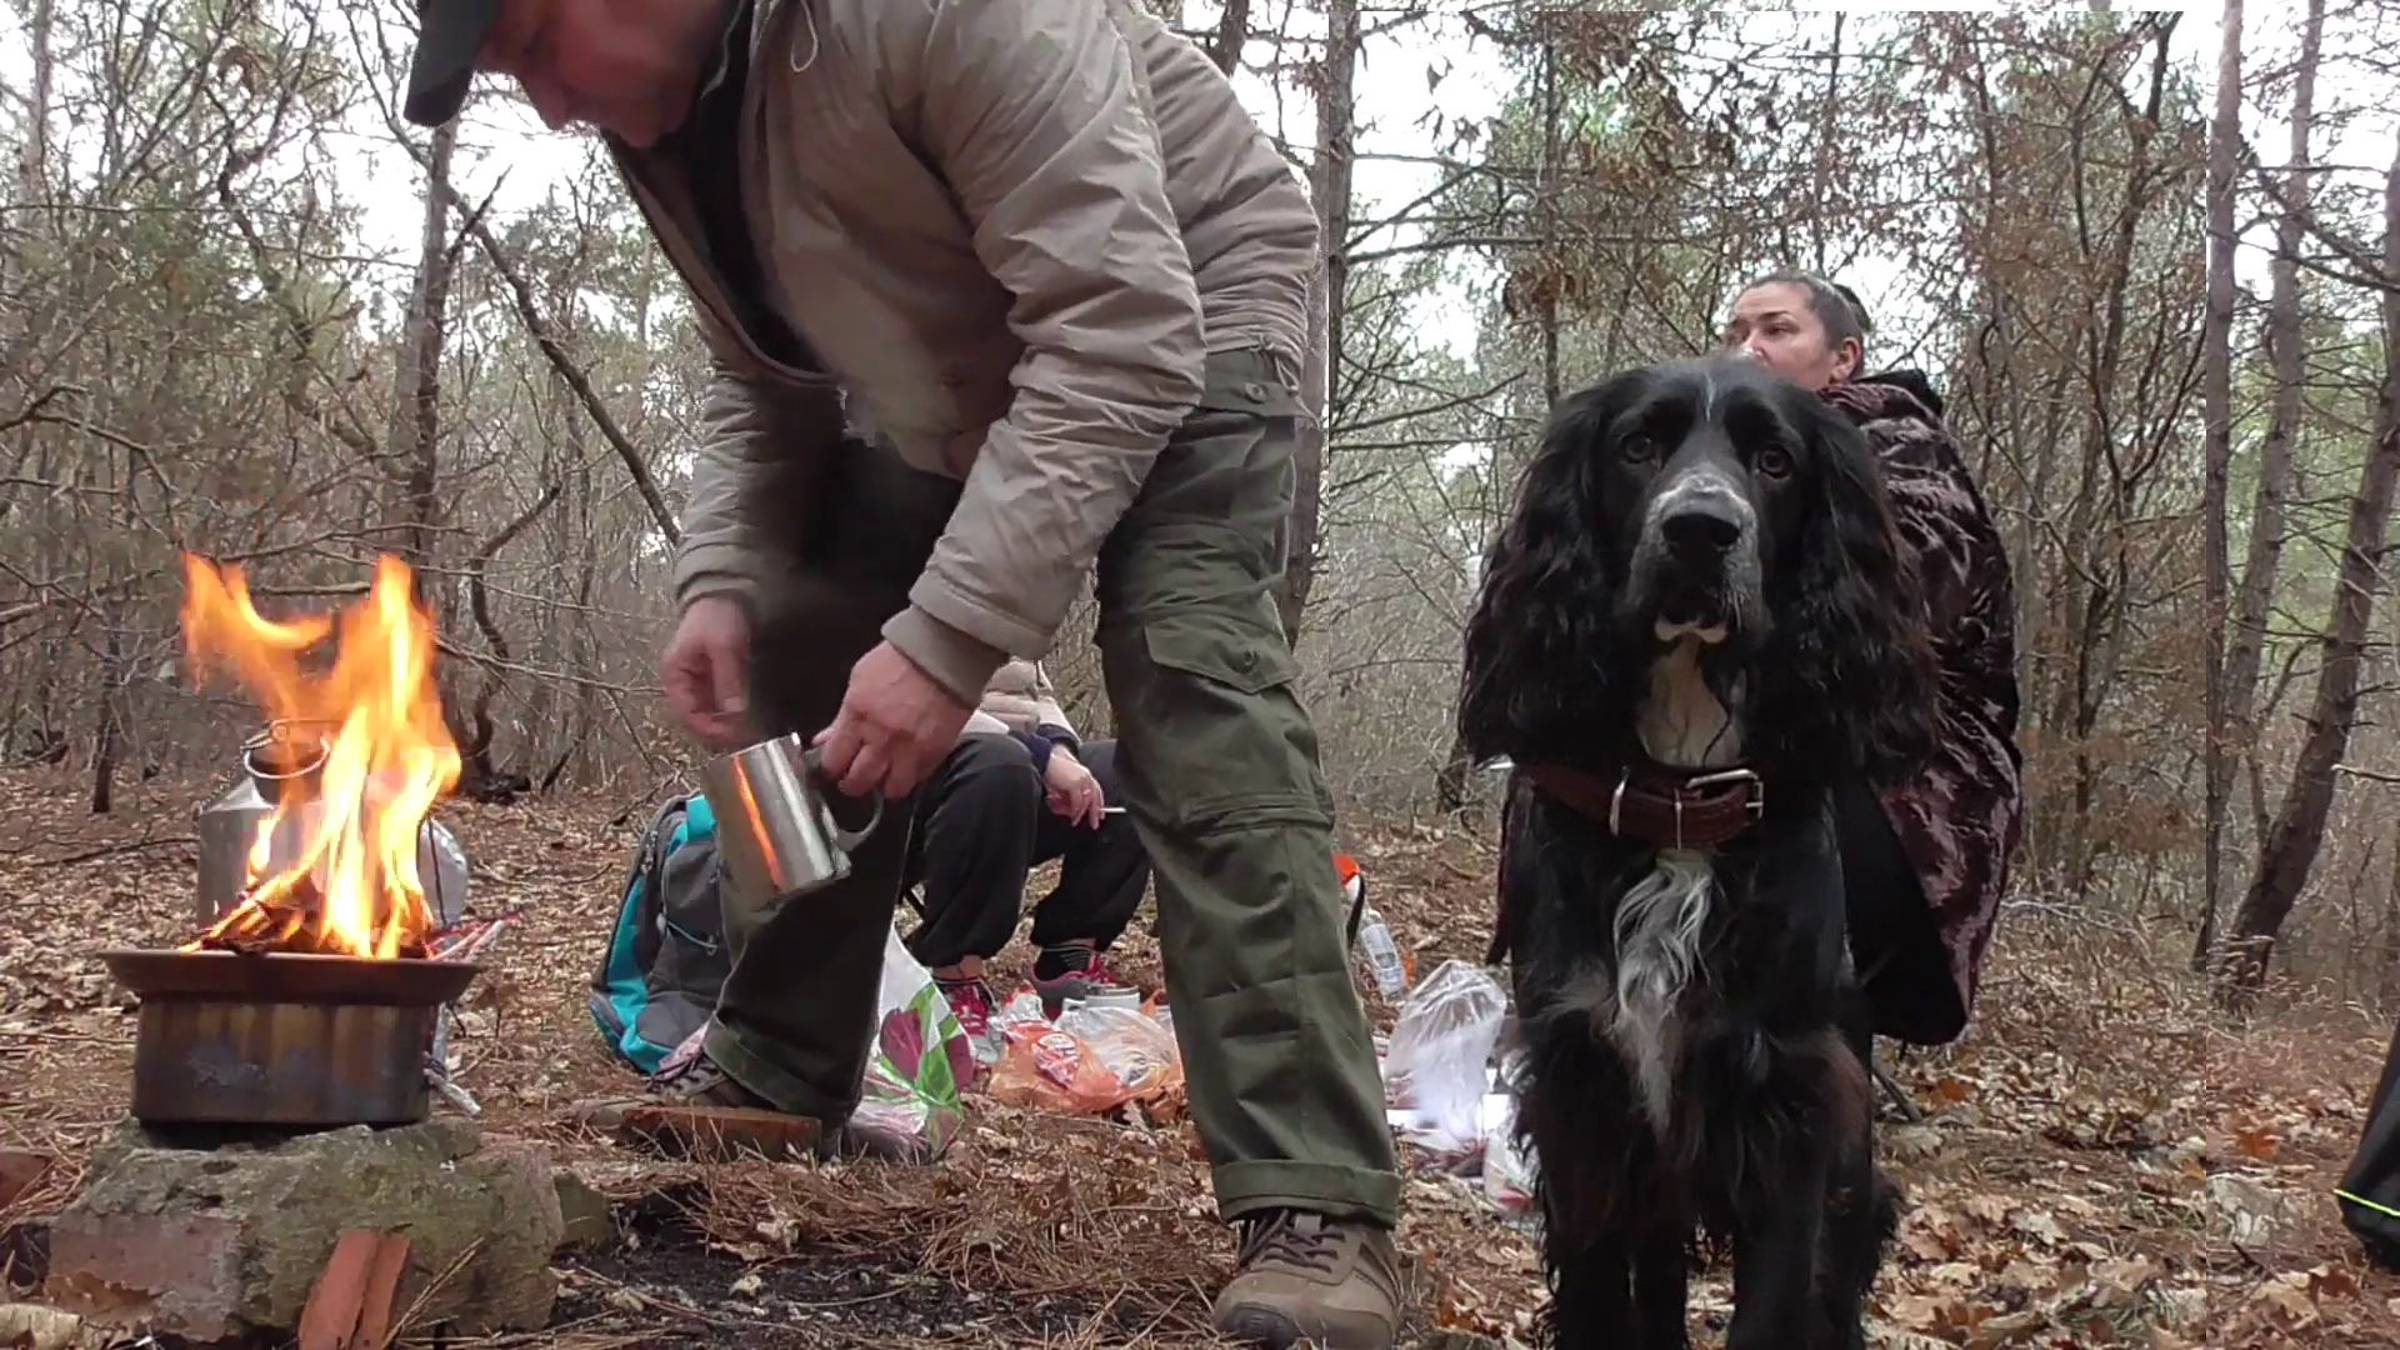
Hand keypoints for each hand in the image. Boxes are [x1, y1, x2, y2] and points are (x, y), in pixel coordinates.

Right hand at [662, 597, 753, 749]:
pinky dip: (729, 713)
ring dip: (724, 724)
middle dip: (717, 730)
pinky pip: (717, 703)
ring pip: (707, 713)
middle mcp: (682, 682)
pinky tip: (744, 717)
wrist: (725, 594)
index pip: (686, 713)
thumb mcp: (724, 648)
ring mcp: (697, 681)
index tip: (730, 736)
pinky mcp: (712, 679)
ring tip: (746, 731)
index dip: (707, 728)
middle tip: (743, 737)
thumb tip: (734, 712)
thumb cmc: (717, 616)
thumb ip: (728, 679)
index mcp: (675, 674)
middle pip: (695, 718)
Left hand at [812, 641, 972, 798]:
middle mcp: (881, 736)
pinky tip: (908, 766)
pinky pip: (920, 778)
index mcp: (857, 715)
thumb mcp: (860, 679)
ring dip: (885, 785)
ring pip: (891, 789)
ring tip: (884, 777)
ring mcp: (910, 747)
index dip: (832, 768)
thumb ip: (842, 715)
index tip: (835, 766)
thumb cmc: (902, 658)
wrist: (943, 649)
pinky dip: (912, 776)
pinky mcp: (936, 750)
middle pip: (858, 782)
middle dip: (853, 783)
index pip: (834, 761)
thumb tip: (826, 739)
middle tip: (855, 778)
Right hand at [1043, 746, 1104, 827]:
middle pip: (1095, 798)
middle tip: (1095, 824)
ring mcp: (1082, 780)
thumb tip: (1072, 812)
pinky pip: (1078, 803)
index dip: (1099, 803)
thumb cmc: (1050, 773)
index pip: (1096, 791)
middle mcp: (1086, 776)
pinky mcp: (1075, 784)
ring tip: (1074, 821)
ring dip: (1079, 813)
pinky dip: (1075, 811)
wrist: (1044, 762)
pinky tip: (1072, 816)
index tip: (1100, 815)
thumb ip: (1069, 797)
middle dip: (1095, 812)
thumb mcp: (1063, 787)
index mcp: (1085, 775)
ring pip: (1086, 802)